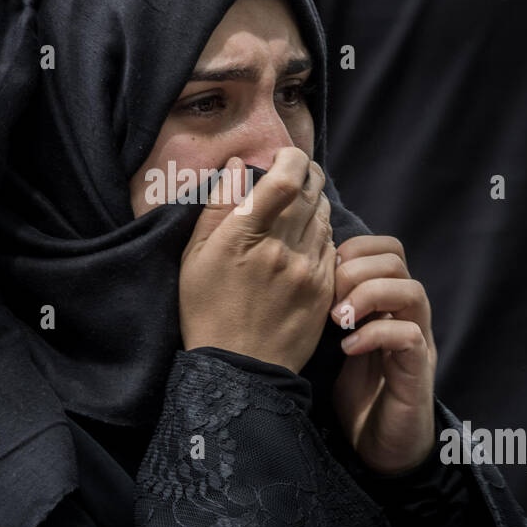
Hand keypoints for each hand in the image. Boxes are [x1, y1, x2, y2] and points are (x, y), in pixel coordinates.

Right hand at [179, 147, 335, 373]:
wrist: (239, 369)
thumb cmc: (207, 310)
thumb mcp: (195, 257)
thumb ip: (217, 206)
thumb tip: (237, 164)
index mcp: (244, 237)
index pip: (285, 178)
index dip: (291, 158)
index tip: (283, 157)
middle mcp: (281, 249)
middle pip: (310, 190)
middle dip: (306, 172)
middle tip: (295, 170)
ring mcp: (307, 269)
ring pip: (323, 214)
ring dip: (314, 200)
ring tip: (297, 203)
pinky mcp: (324, 287)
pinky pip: (331, 243)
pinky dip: (320, 232)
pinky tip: (304, 237)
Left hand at [329, 235, 436, 474]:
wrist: (380, 449)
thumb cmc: (357, 395)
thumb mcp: (337, 343)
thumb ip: (332, 309)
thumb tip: (297, 275)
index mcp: (388, 303)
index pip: (385, 248)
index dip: (354, 249)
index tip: (322, 273)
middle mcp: (407, 316)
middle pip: (397, 260)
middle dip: (356, 269)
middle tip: (329, 299)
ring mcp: (418, 342)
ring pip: (412, 291)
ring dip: (368, 296)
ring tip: (338, 319)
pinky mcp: (418, 371)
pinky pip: (408, 336)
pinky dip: (374, 335)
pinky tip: (348, 349)